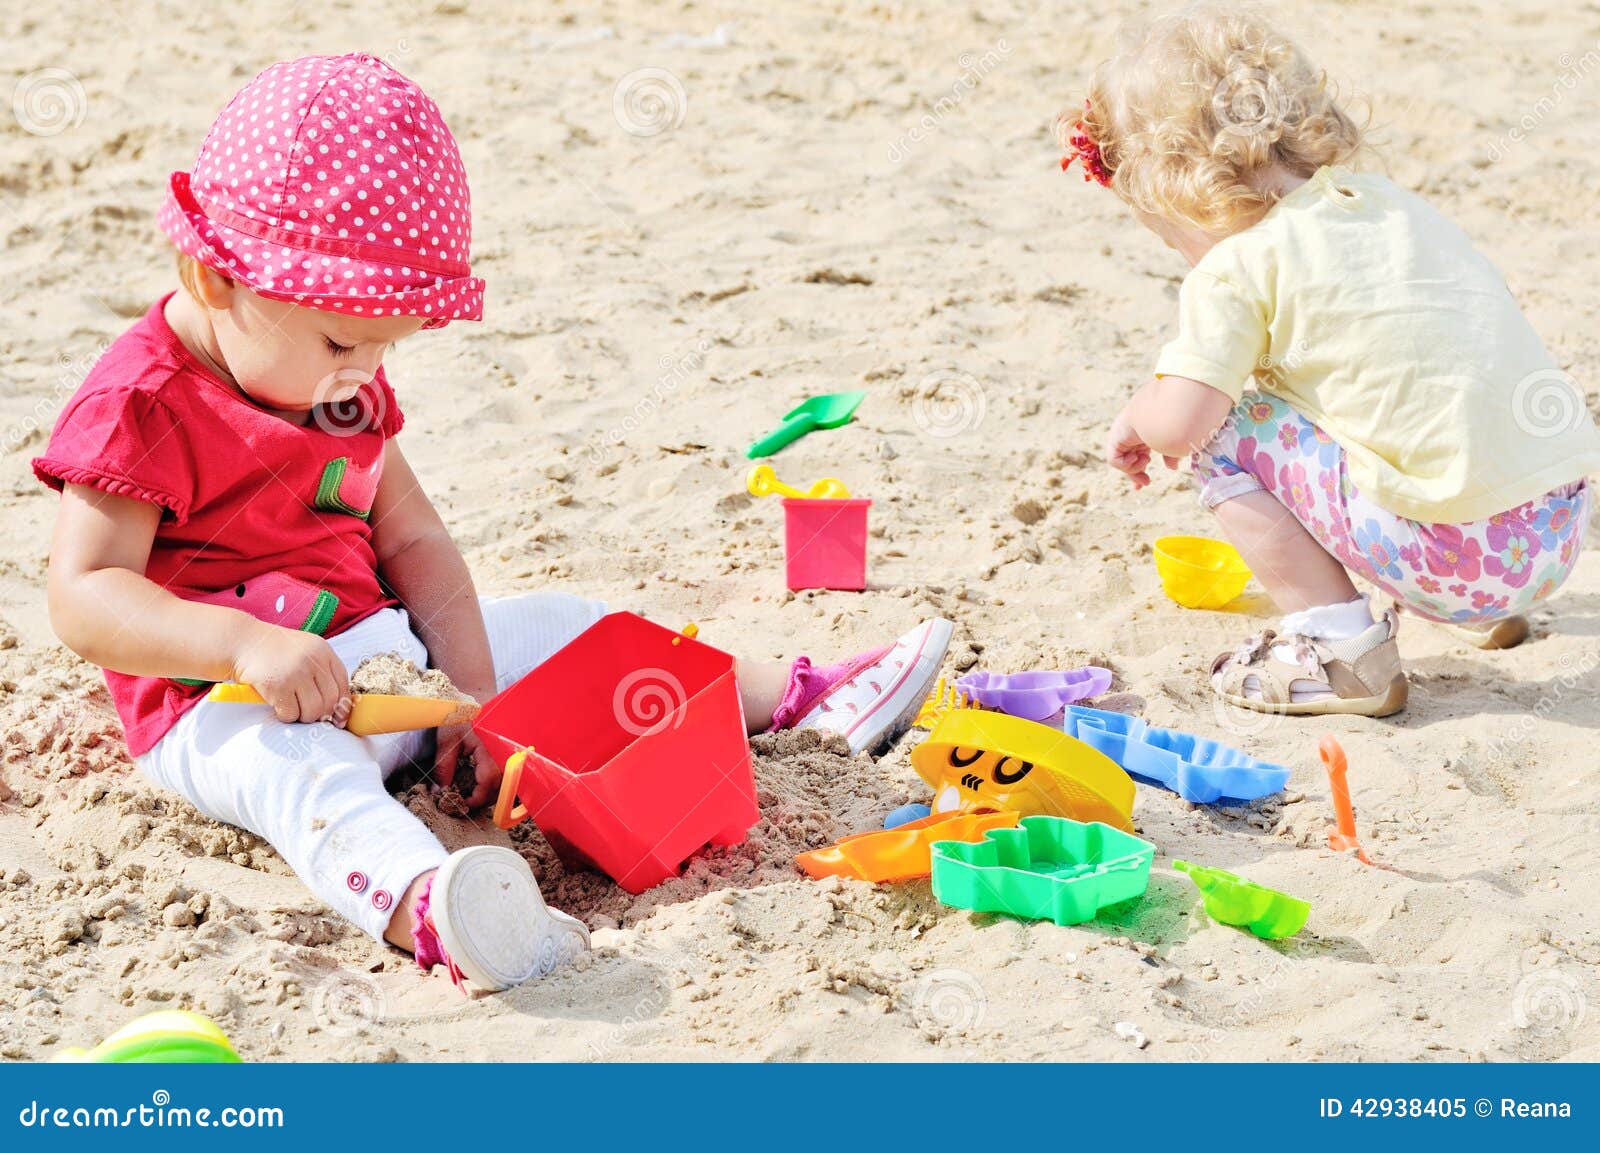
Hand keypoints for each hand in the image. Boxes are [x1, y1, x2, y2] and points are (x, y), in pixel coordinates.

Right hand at [230, 620, 351, 724]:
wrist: (241, 641)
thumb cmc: (274, 651)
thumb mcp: (305, 651)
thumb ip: (322, 671)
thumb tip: (339, 707)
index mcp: (323, 651)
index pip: (343, 684)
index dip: (342, 705)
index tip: (338, 718)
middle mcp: (313, 660)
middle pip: (330, 700)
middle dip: (321, 714)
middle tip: (309, 714)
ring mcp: (295, 673)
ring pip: (313, 710)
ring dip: (303, 717)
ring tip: (293, 709)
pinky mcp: (277, 685)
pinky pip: (290, 713)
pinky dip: (286, 716)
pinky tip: (278, 707)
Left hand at [433, 721, 499, 807]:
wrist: (461, 708)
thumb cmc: (455, 721)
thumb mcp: (446, 743)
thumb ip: (443, 768)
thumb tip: (440, 793)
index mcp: (487, 749)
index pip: (490, 779)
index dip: (477, 797)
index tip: (463, 804)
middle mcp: (499, 754)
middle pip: (499, 786)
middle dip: (483, 800)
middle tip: (464, 804)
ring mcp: (501, 757)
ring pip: (502, 785)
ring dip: (488, 796)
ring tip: (469, 798)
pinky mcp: (499, 759)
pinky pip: (500, 779)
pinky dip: (490, 789)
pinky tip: (477, 790)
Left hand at [1105, 409, 1179, 488]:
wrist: (1161, 413)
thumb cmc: (1170, 425)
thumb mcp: (1170, 444)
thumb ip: (1170, 456)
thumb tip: (1173, 468)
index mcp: (1143, 434)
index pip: (1137, 453)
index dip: (1139, 469)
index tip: (1146, 482)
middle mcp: (1130, 435)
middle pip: (1127, 460)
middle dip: (1135, 474)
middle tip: (1144, 484)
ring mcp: (1121, 437)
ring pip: (1122, 462)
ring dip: (1135, 467)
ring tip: (1146, 459)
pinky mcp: (1115, 440)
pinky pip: (1115, 461)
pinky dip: (1127, 464)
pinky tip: (1137, 456)